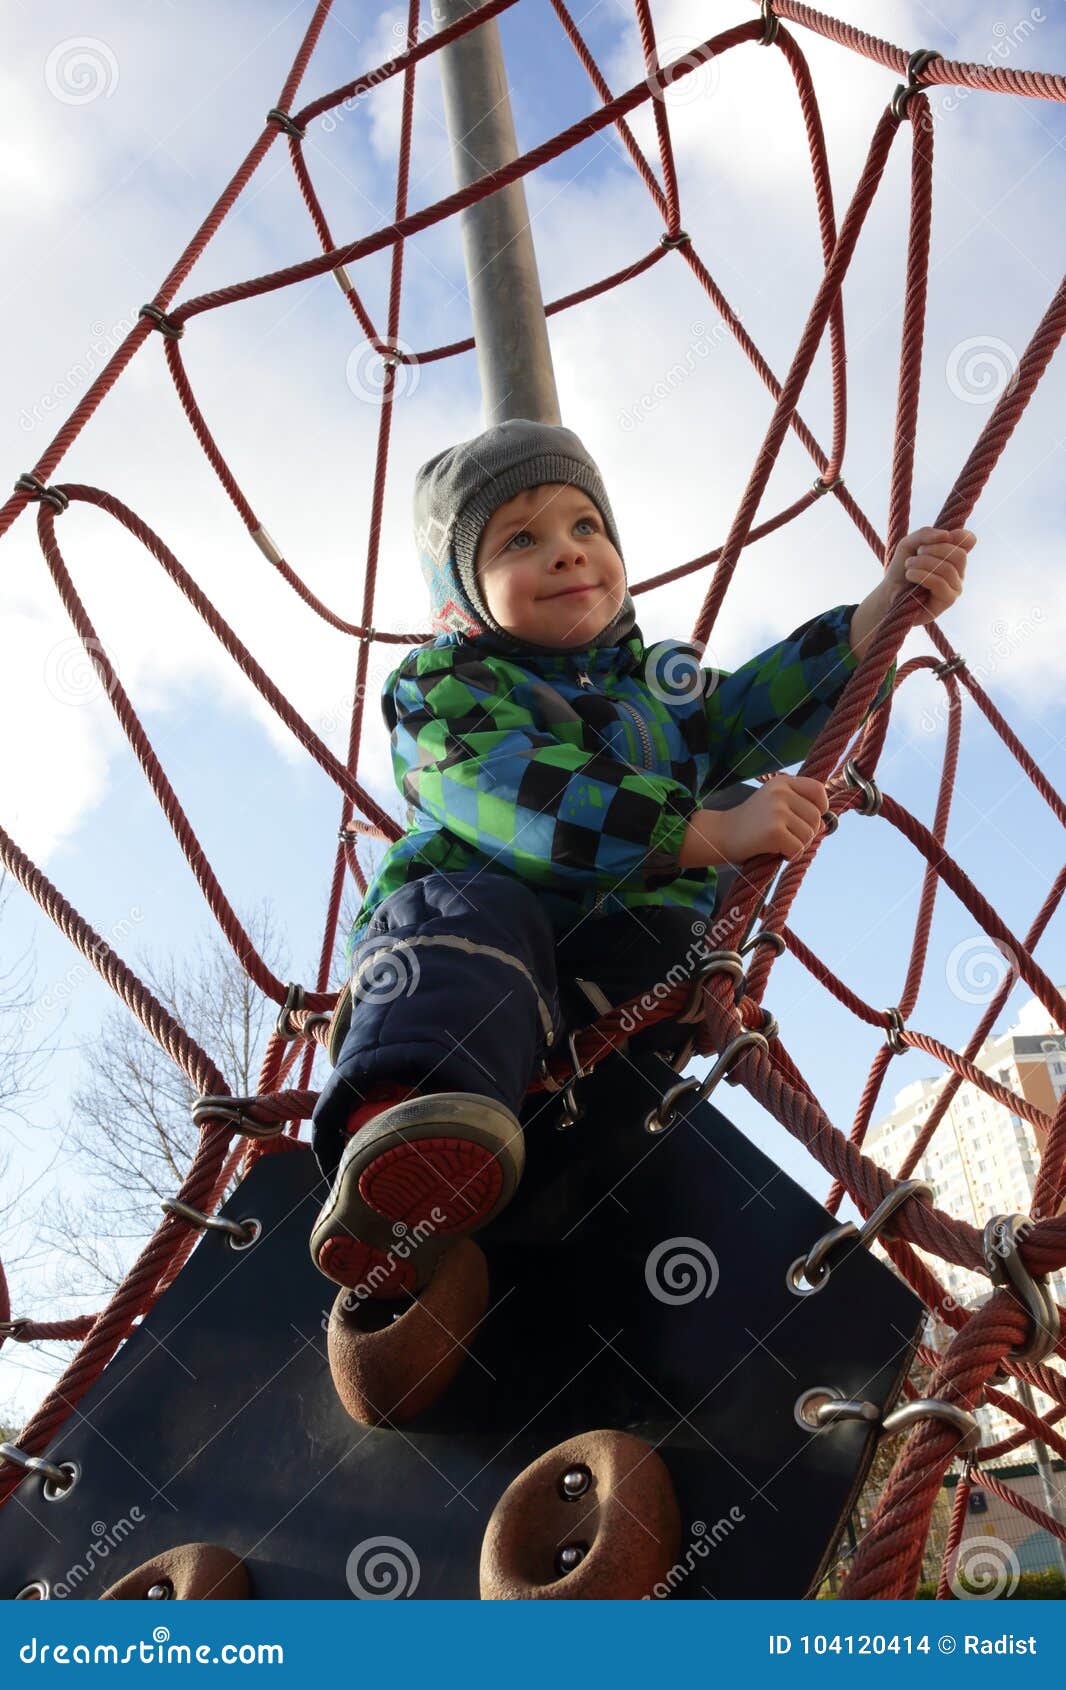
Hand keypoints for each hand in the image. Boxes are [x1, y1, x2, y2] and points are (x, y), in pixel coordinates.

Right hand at [714, 773, 829, 862]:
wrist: (721, 835)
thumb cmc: (752, 824)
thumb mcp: (774, 804)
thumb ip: (799, 807)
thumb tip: (825, 824)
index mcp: (782, 782)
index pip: (818, 790)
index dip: (821, 807)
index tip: (809, 819)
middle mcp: (780, 792)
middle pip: (816, 817)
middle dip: (808, 832)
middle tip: (788, 838)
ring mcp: (776, 810)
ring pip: (809, 834)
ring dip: (799, 845)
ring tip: (780, 844)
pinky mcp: (774, 831)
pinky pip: (798, 848)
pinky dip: (792, 855)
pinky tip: (778, 852)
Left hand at [883, 526, 975, 623]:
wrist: (888, 595)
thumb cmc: (900, 570)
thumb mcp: (908, 544)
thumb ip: (925, 534)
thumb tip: (946, 535)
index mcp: (953, 556)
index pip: (969, 540)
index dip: (957, 535)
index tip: (938, 538)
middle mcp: (958, 571)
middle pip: (959, 554)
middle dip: (933, 550)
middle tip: (916, 554)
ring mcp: (955, 587)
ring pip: (947, 569)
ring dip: (923, 563)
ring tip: (908, 565)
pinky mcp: (948, 600)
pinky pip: (940, 583)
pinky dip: (922, 575)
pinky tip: (910, 575)